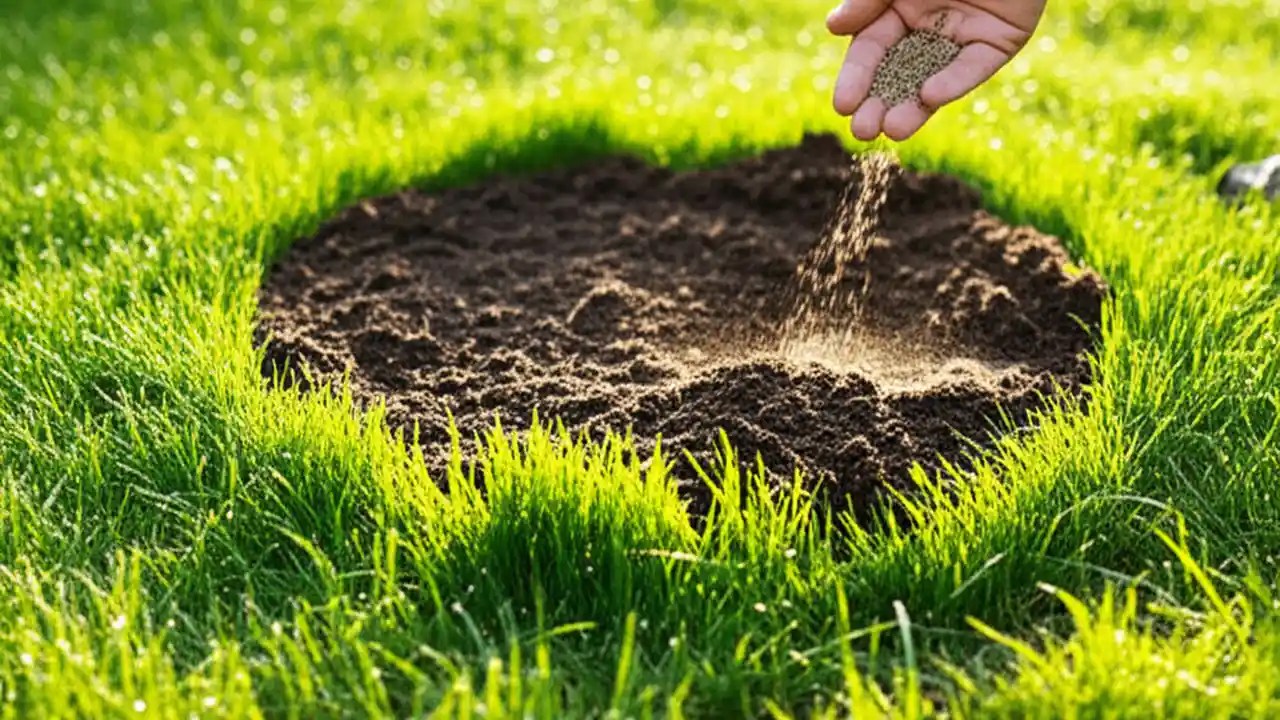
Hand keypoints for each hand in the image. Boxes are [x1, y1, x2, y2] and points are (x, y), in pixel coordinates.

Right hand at [826, 0, 1046, 140]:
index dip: (856, 78)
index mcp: (899, 9)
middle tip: (863, 131)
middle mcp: (929, 28)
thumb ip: (869, 0)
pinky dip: (953, 81)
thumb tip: (833, 27)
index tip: (843, 106)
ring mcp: (963, 38)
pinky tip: (930, 95)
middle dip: (880, 104)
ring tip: (893, 131)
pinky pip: (973, 66)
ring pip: (934, 78)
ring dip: (913, 107)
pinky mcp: (999, 43)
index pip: (870, 50)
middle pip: (899, 73)